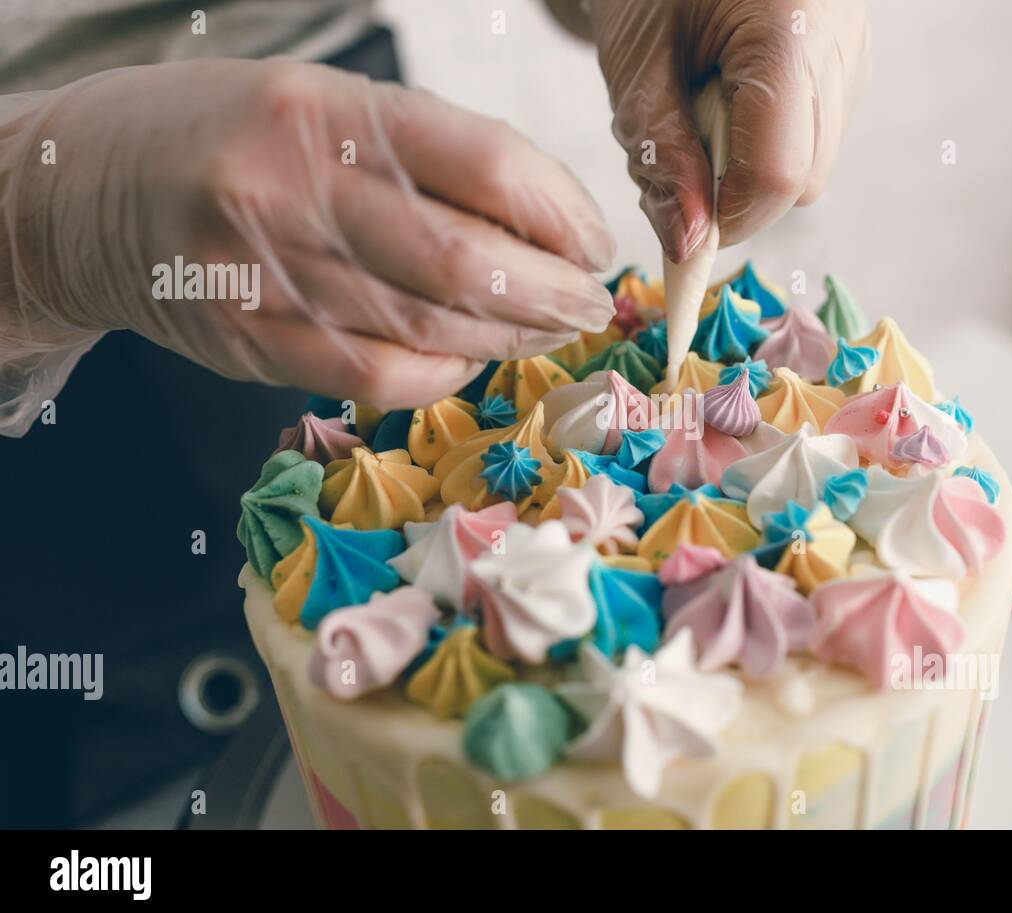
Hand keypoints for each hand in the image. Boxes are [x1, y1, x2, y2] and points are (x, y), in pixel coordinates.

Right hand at [0, 58, 615, 431]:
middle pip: (465, 260)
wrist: (84, 190)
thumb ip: (425, 156)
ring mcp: (265, 271)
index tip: (596, 243)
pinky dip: (442, 374)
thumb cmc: (231, 139)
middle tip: (590, 305)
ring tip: (549, 332)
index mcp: (324, 108)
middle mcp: (291, 185)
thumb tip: (549, 225)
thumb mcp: (321, 106)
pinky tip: (470, 359)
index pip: (484, 164)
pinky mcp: (248, 340)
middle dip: (552, 293)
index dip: (562, 214)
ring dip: (511, 339)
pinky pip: (374, 376)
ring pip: (427, 327)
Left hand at [565, 0, 869, 261]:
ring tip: (701, 108)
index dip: (726, 216)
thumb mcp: (635, 65)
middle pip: (803, 180)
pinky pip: (814, 139)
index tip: (678, 223)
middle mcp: (841, 39)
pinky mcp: (850, 62)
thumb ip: (661, 159)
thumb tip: (689, 248)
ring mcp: (855, 51)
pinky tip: (729, 98)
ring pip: (812, 169)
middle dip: (734, 193)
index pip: (777, 174)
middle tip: (676, 149)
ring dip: (748, 168)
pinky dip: (765, 142)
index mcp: (791, 27)